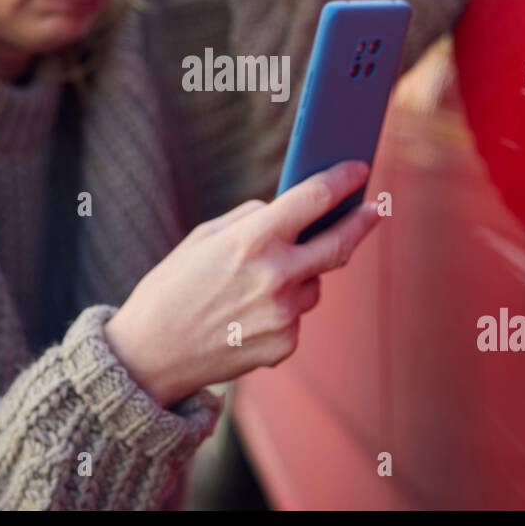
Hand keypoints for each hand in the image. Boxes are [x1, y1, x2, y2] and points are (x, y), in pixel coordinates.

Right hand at [103, 160, 382, 408]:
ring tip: (253, 286)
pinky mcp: (285, 344)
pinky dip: (281, 309)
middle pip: (339, 244)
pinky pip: (296, 315)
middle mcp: (275, 276)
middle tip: (374, 210)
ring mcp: (284, 314)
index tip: (358, 170)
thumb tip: (291, 210)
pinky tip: (244, 316)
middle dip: (361, 223)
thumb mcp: (204, 237)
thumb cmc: (173, 287)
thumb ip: (252, 220)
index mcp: (252, 240)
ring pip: (313, 283)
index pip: (314, 199)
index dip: (342, 181)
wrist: (150, 355)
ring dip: (300, 276)